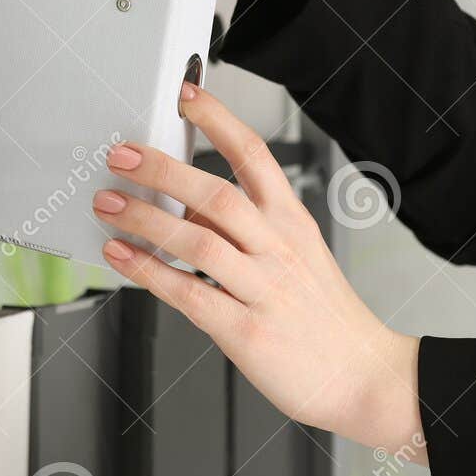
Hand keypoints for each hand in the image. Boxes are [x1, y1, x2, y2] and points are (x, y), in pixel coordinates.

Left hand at [91, 82, 424, 459]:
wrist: (366, 379)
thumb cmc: (324, 317)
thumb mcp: (296, 256)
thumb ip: (242, 230)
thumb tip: (183, 208)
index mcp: (292, 221)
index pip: (254, 154)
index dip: (217, 120)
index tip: (184, 96)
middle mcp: (278, 248)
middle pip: (216, 192)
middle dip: (161, 168)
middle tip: (122, 155)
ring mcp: (263, 288)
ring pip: (196, 240)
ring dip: (144, 217)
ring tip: (109, 203)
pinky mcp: (245, 330)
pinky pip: (186, 293)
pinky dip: (147, 272)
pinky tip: (121, 256)